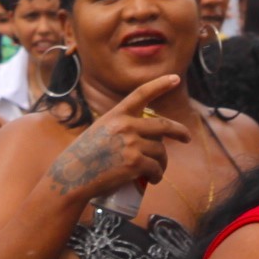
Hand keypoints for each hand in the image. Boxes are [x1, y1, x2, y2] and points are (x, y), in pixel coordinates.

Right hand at [46, 74, 190, 203]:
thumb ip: (121, 128)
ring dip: (162, 163)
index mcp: (116, 114)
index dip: (160, 84)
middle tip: (186, 138)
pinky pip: (156, 169)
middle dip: (179, 132)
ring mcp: (131, 144)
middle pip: (163, 126)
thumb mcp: (100, 131)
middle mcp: (126, 125)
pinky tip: (152, 180)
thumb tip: (148, 136)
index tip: (175, 78)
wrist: (72, 176)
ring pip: (160, 151)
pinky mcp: (134, 163)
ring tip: (155, 170)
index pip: (142, 94)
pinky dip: (157, 176)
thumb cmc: (84, 156)